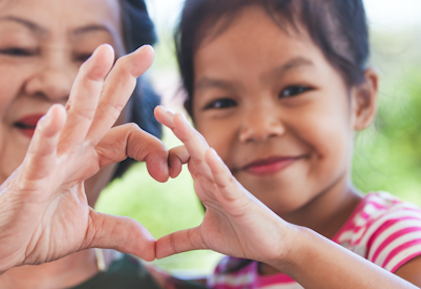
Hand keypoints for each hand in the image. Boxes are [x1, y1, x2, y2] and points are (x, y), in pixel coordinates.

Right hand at [0, 44, 166, 273]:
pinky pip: (39, 153)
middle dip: (122, 78)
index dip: (154, 150)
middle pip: (100, 107)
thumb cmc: (34, 231)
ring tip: (104, 53)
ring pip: (73, 117)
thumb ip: (119, 231)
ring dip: (88, 84)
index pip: (127, 137)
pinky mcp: (28, 180)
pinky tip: (56, 113)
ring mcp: (48, 161)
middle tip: (146, 50)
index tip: (170, 172)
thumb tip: (152, 245)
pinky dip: (47, 134)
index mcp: (84, 159)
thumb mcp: (87, 231)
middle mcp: (69, 151)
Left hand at [154, 106, 295, 263]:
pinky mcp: (239, 199)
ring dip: (192, 137)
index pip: (184, 157)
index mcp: (205, 183)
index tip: (147, 148)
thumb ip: (178, 241)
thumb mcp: (202, 239)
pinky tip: (208, 155)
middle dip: (177, 126)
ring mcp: (227, 186)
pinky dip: (217, 167)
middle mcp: (214, 179)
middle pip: (193, 147)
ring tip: (177, 119)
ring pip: (207, 156)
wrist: (273, 247)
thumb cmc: (243, 235)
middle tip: (158, 107)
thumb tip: (153, 253)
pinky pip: (226, 180)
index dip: (167, 151)